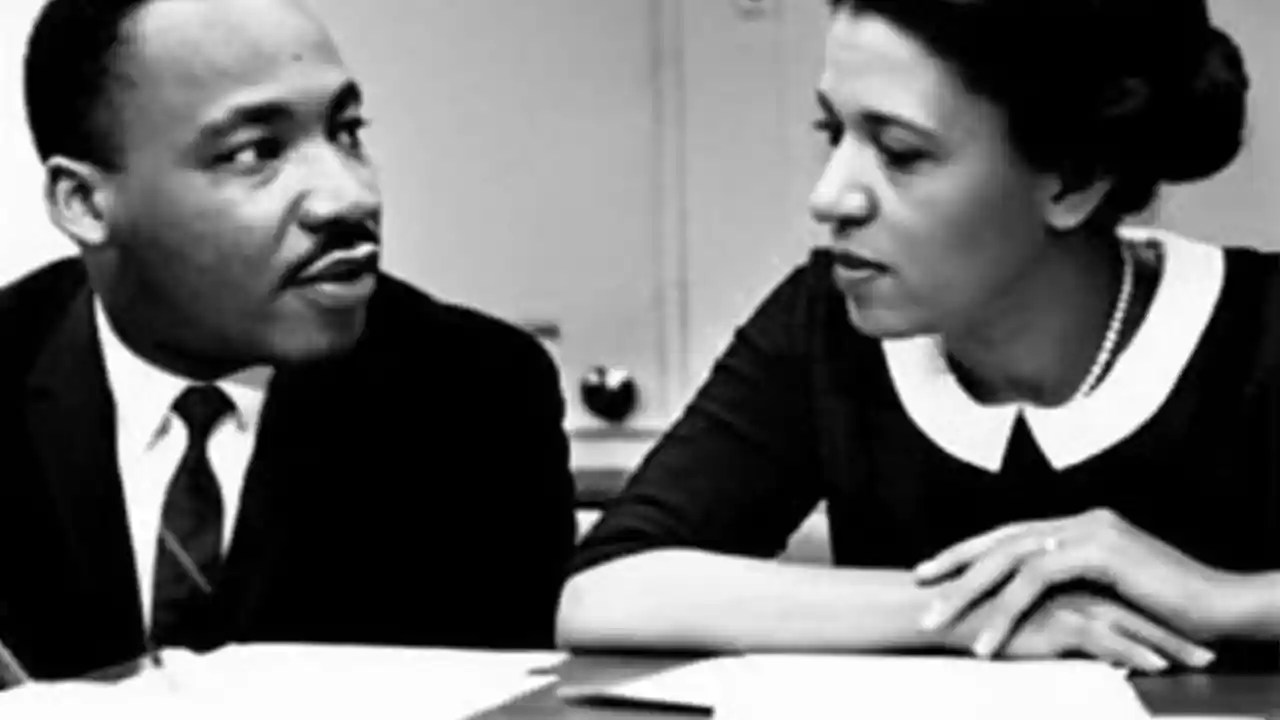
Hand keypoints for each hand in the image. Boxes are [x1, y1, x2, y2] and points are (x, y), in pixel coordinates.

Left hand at [915, 508, 1231, 657]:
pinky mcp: (1100, 552)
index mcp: (1079, 528)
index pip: (1011, 536)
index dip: (970, 553)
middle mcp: (1079, 522)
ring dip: (968, 593)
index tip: (933, 572)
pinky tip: (987, 642)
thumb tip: (1043, 606)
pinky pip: (1036, 582)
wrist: (1224, 608)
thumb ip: (1076, 591)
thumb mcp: (1113, 596)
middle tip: (917, 586)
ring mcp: (1090, 532)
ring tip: (937, 622)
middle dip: (955, 564)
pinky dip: (1006, 612)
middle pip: (1001, 540)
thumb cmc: (1173, 613)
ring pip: (1010, 559)